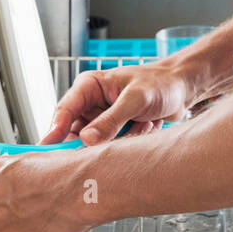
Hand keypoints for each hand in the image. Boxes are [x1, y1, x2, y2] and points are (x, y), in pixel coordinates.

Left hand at [0, 149, 95, 231]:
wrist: (79, 186)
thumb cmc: (64, 171)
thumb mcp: (31, 159)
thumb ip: (14, 174)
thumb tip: (17, 184)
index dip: (2, 194)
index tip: (12, 197)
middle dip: (9, 212)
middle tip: (31, 209)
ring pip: (4, 230)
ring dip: (22, 228)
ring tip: (45, 219)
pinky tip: (51, 231)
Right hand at [42, 62, 196, 146]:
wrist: (183, 88)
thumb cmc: (160, 83)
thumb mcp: (135, 99)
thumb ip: (112, 119)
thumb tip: (87, 139)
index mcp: (89, 87)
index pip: (64, 110)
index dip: (55, 130)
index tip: (48, 148)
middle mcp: (92, 104)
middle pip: (76, 132)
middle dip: (97, 140)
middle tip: (114, 139)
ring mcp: (103, 120)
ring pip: (96, 144)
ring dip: (120, 139)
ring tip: (142, 122)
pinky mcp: (115, 132)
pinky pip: (112, 148)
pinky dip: (130, 141)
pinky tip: (146, 126)